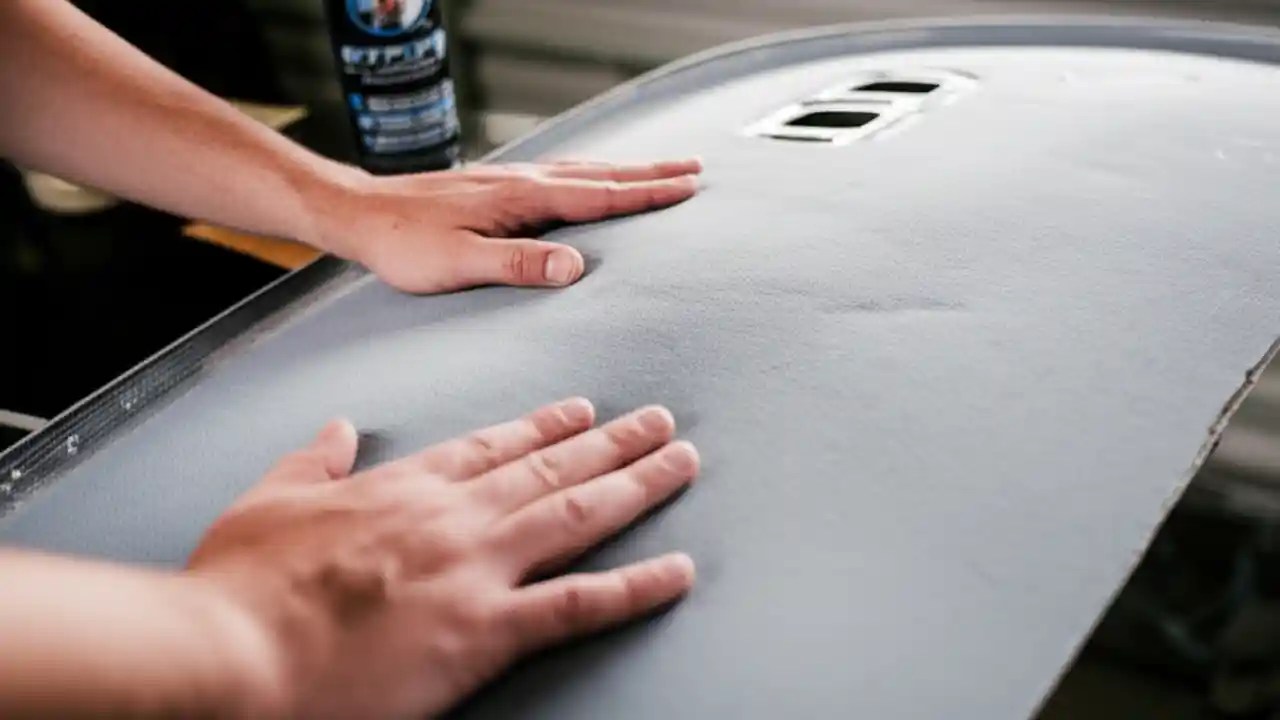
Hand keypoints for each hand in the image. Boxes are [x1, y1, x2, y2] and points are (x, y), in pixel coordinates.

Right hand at [186, 399, 699, 718]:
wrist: (233, 652)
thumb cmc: (243, 586)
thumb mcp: (266, 501)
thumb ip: (312, 460)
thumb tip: (338, 429)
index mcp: (404, 486)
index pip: (492, 445)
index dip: (544, 426)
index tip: (583, 411)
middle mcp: (454, 516)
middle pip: (551, 468)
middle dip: (613, 442)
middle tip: (660, 422)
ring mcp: (476, 568)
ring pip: (577, 514)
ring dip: (637, 485)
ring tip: (681, 462)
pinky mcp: (486, 630)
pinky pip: (579, 603)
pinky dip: (635, 587)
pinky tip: (678, 571)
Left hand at [304, 159, 701, 292]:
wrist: (361, 213)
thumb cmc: (405, 246)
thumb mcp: (459, 264)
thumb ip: (518, 264)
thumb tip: (576, 267)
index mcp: (523, 201)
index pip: (599, 196)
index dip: (646, 194)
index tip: (687, 188)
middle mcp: (522, 182)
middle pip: (600, 175)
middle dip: (650, 174)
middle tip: (694, 169)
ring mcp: (510, 179)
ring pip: (582, 170)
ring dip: (625, 170)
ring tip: (659, 170)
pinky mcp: (496, 185)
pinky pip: (560, 173)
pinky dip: (590, 172)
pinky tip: (589, 176)